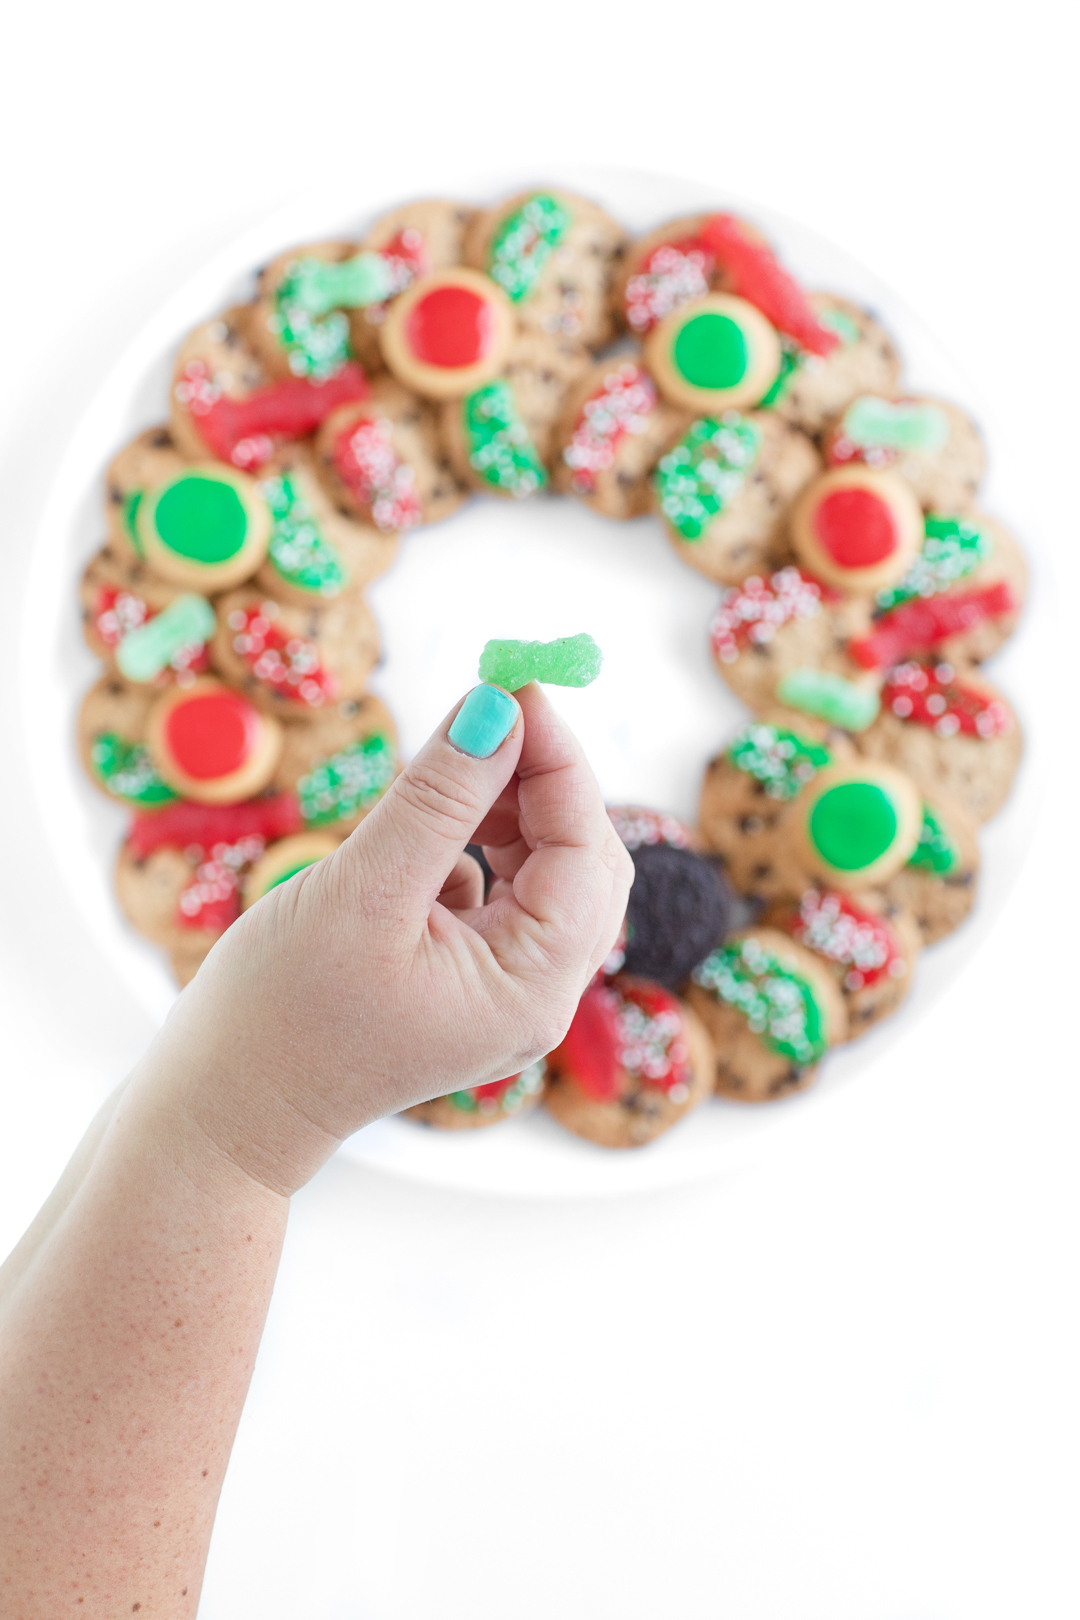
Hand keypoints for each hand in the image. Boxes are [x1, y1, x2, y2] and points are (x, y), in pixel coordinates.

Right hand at [145, 680, 632, 1194]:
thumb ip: (437, 797)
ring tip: (449, 763)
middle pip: (580, 859)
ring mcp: (502, 989)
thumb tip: (498, 709)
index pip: (584, 847)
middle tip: (488, 707)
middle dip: (541, 777)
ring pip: (541, 871)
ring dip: (507, 806)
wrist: (222, 1111)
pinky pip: (497, 890)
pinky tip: (420, 832)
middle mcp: (535, 993)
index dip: (558, 757)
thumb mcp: (363, 890)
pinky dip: (473, 842)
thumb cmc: (280, 1016)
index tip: (514, 683)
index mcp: (532, 986)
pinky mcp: (463, 977)